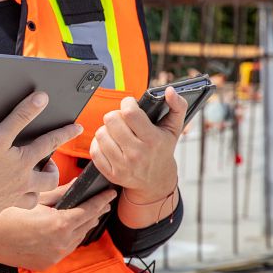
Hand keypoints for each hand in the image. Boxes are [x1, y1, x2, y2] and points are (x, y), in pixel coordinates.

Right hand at [0, 92, 82, 224]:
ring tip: (34, 185)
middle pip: (49, 179)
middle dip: (53, 171)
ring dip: (37, 191)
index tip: (77, 128)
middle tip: (50, 165)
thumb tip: (41, 99)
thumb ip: (20, 117)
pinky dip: (13, 204)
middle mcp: (23, 182)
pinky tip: (6, 201)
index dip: (65, 133)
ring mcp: (11, 198)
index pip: (50, 143)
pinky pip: (11, 208)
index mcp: (24, 162)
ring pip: (34, 198)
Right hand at [0, 185, 116, 270]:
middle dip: (96, 211)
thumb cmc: (4, 214)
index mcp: (58, 225)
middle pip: (86, 225)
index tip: (110, 193)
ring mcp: (53, 256)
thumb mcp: (34, 198)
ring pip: (77, 238)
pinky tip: (70, 228)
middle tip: (103, 200)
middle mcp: (60, 244)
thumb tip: (78, 185)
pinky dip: (70, 237)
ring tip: (90, 212)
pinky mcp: (45, 263)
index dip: (101, 200)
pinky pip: (65, 248)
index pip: (89, 210)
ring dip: (84, 225)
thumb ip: (60, 192)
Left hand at [90, 86, 185, 201]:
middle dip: (116, 115)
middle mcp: (137, 154)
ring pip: (101, 134)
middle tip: (122, 119)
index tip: (130, 104)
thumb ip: (177, 106)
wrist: (157, 181)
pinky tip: (109, 143)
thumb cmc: (163, 150)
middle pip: (111, 120)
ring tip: (116, 132)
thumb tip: (170, 91)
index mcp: (153, 140)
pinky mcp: (112, 173)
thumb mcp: (174, 128)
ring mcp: (123, 165)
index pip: (129, 113)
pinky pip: (95, 151)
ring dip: (107, 129)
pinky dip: (99, 143)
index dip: (127, 103)